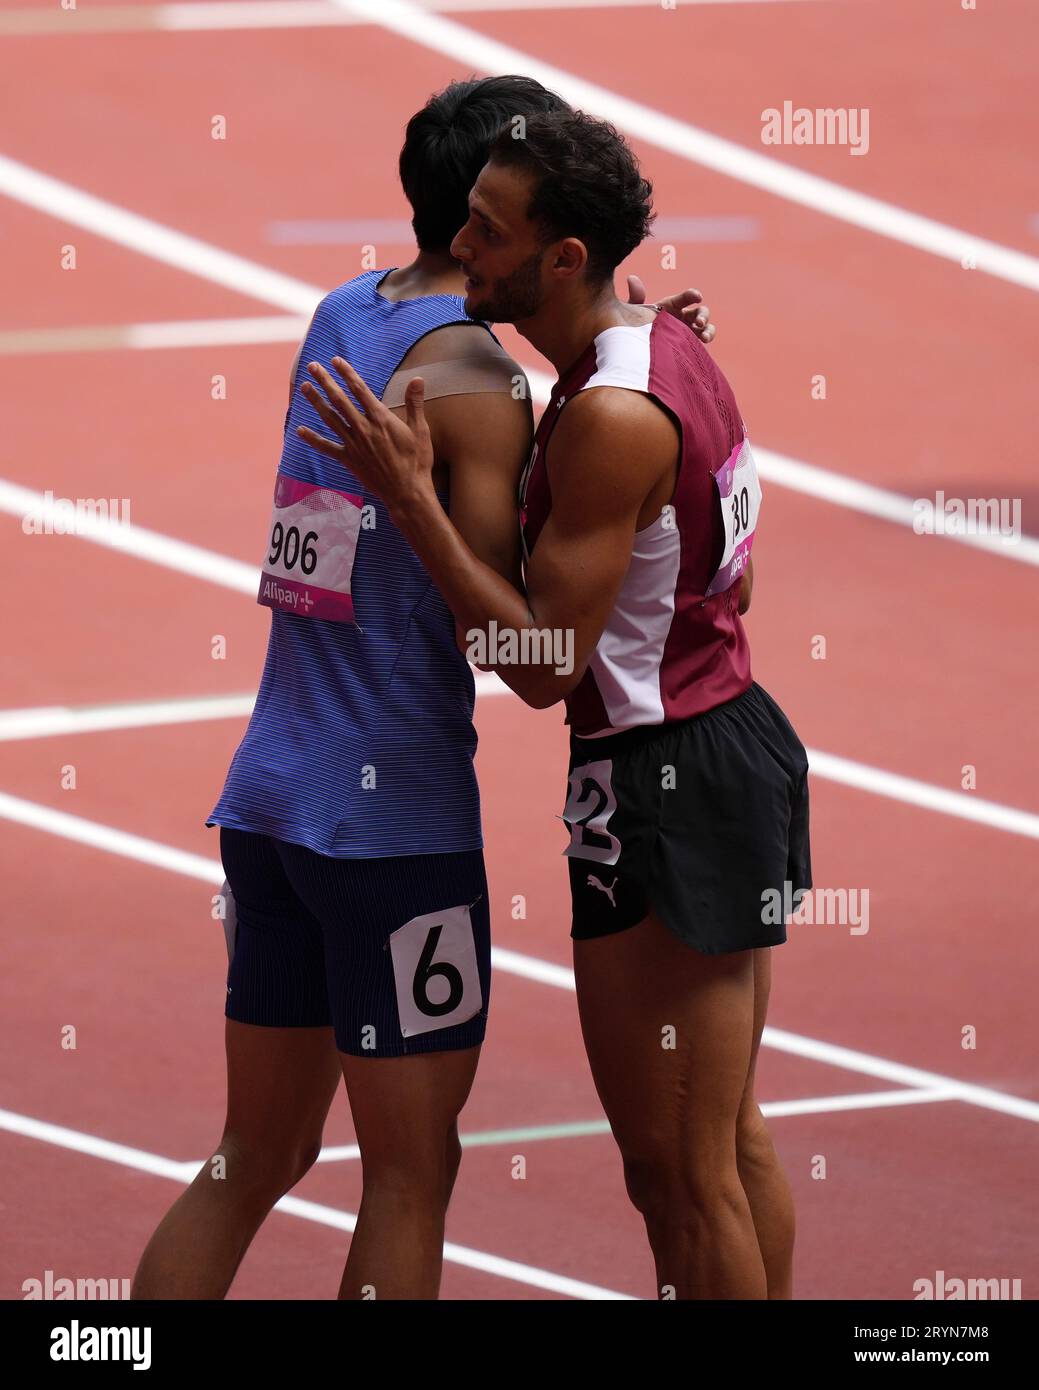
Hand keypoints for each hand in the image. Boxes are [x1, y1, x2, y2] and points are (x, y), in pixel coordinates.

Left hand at [296, 358, 433, 517]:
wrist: (406, 492)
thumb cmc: (417, 462)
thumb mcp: (421, 430)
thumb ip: (415, 403)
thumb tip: (418, 379)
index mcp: (380, 418)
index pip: (359, 389)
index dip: (346, 373)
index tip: (335, 360)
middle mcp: (363, 428)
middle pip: (339, 399)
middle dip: (324, 381)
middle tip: (312, 366)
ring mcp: (353, 444)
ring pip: (330, 418)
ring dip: (316, 401)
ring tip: (304, 387)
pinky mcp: (349, 460)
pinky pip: (327, 448)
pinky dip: (313, 439)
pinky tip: (300, 430)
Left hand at [627, 274, 714, 343]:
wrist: (637, 349)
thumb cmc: (636, 329)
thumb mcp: (634, 314)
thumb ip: (635, 298)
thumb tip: (631, 278)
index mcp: (672, 306)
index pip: (686, 298)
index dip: (692, 295)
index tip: (696, 296)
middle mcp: (683, 317)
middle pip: (700, 312)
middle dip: (703, 315)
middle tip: (699, 322)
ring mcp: (688, 331)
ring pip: (706, 327)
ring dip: (709, 329)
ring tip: (705, 337)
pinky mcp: (690, 345)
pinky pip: (702, 342)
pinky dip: (706, 340)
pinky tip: (703, 344)